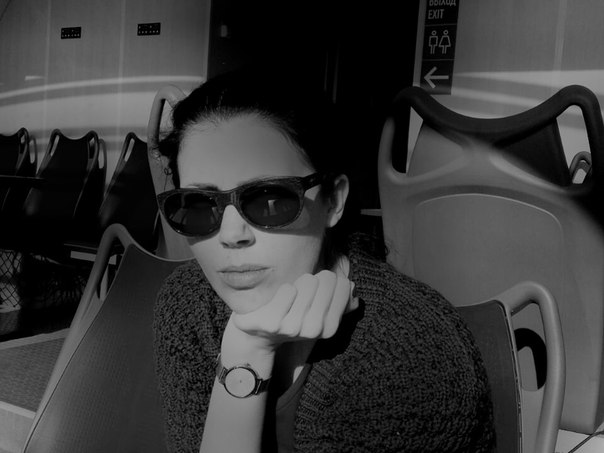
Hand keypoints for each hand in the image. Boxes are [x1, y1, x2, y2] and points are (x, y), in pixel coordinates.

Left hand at [228, 270, 357, 353]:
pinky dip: (284, 289)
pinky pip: (287, 289)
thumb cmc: (292, 317)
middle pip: (325, 280)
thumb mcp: (318, 313)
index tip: (321, 287)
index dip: (332, 280)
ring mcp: (292, 327)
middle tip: (303, 291)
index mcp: (329, 328)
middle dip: (315, 279)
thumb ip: (339, 302)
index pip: (343, 285)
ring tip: (292, 296)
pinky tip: (278, 301)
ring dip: (299, 283)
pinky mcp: (272, 322)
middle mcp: (313, 330)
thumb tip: (353, 289)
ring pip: (308, 282)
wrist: (258, 334)